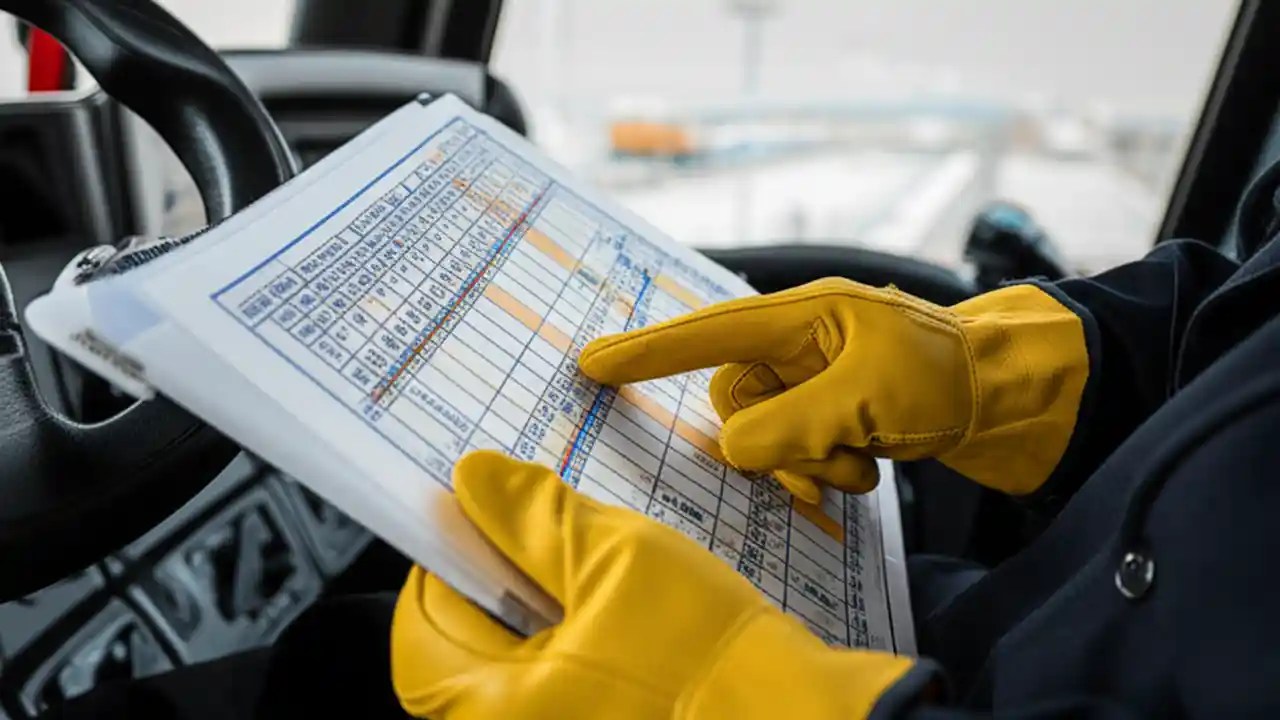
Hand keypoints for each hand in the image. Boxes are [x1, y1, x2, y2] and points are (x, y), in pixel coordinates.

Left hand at [391, 451, 915, 719]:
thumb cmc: (709, 650)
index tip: (473, 521)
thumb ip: (535, 517)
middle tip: (530, 535)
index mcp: (497, 706)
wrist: (799, 716)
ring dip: (525, 610)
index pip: (420, 630)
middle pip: (458, 654)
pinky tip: (604, 607)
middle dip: (487, 585)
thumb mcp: (616, 557)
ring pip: (506, 670)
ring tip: (575, 566)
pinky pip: (550, 687)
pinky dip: (560, 640)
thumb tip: (475, 481)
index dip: (439, 565)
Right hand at [579, 278, 1087, 499]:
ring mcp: (816, 381)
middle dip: (779, 441)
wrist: (1013, 397)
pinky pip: (795, 450)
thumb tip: (731, 449)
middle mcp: (800, 345)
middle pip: (736, 402)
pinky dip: (827, 468)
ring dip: (810, 461)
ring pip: (765, 436)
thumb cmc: (948, 375)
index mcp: (803, 316)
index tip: (590, 363)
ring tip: (864, 464)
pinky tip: (871, 467)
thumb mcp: (868, 396)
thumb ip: (790, 422)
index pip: (708, 332)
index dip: (646, 352)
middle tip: (834, 457)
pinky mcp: (834, 413)